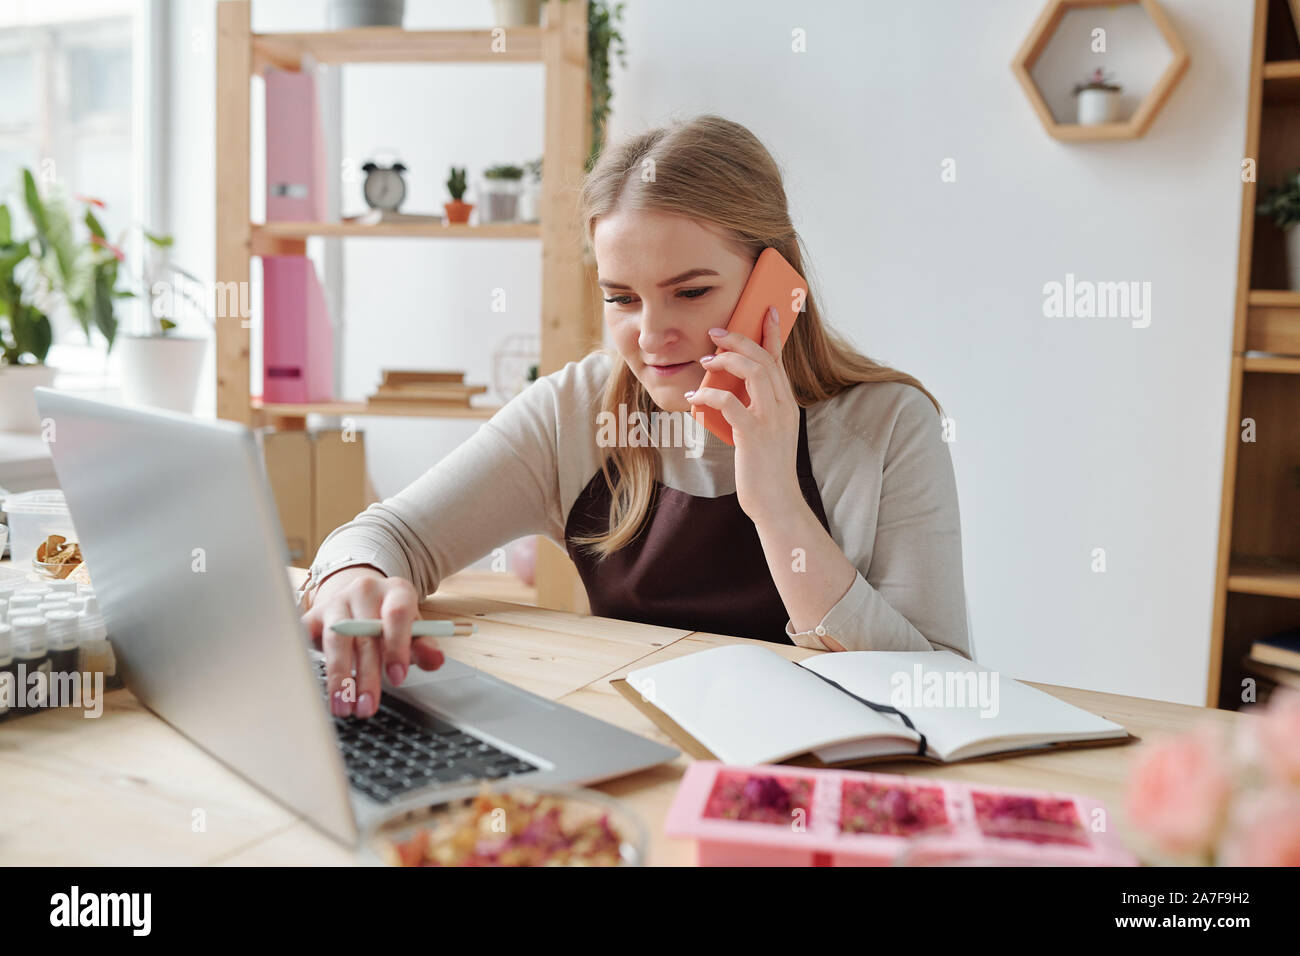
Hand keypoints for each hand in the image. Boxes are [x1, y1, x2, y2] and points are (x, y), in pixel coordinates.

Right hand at [299, 567, 444, 717]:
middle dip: (366, 675)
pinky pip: (306, 638)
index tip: (398, 678)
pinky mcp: (312, 615)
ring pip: (335, 639)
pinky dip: (307, 661)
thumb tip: (435, 661)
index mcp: (396, 591)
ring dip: (339, 677)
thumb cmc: (390, 620)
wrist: (361, 598)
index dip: (397, 647)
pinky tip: (312, 686)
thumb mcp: (413, 629)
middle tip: (367, 707)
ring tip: (343, 706)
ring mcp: (336, 601)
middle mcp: (364, 591)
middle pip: (364, 633)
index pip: (397, 615)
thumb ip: (424, 646)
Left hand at [685, 306, 801, 524]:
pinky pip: (730, 402)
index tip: (764, 310)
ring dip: (727, 360)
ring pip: (754, 372)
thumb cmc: (766, 471)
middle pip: (765, 359)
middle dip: (740, 339)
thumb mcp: (766, 434)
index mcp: (787, 404)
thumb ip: (757, 412)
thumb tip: (730, 394)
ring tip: (706, 360)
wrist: (777, 503)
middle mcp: (783, 407)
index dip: (773, 333)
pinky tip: (694, 397)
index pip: (780, 360)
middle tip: (716, 332)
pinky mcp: (754, 434)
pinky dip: (709, 395)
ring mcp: (771, 419)